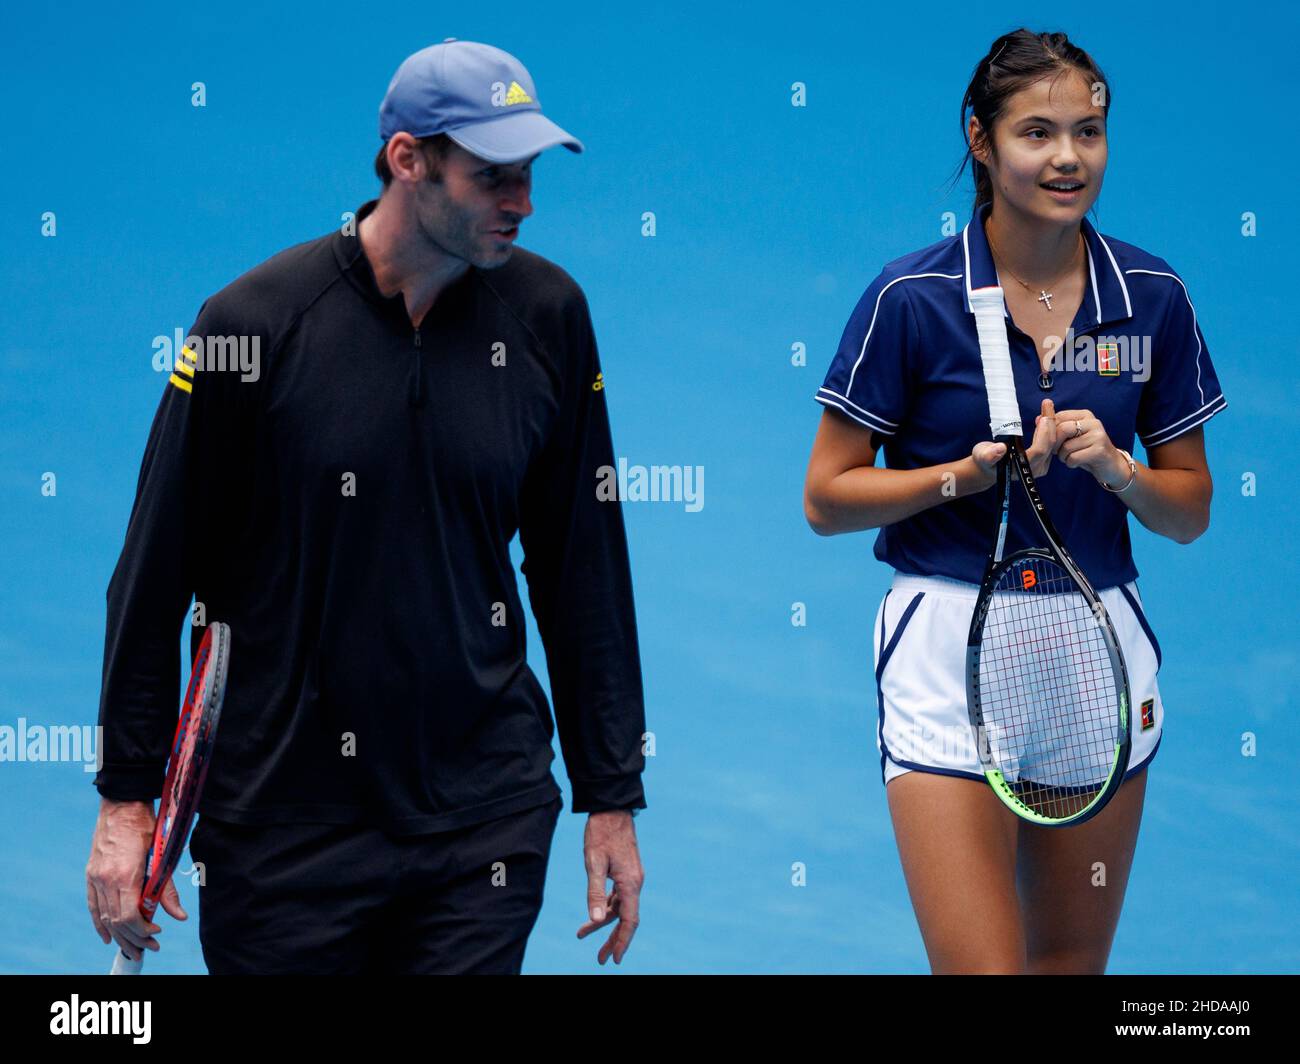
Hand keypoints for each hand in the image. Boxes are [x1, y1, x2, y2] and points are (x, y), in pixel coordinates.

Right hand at [86, 798, 185, 962]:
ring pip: (104, 917)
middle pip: (117, 921)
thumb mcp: (162, 855)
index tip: (157, 932)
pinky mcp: (91, 874)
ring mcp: (95, 877)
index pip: (129, 915)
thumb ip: (167, 888)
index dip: (143, 929)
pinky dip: (100, 924)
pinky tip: (108, 937)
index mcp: (125, 874)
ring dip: (119, 935)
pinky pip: (92, 906)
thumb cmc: (147, 825)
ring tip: (134, 948)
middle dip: (133, 938)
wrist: (122, 804)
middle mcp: (106, 879)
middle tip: (150, 948)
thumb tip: (179, 916)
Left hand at [576, 810, 642, 964]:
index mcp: (631, 883)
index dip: (622, 941)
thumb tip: (597, 921)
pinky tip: (594, 915)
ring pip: (620, 908)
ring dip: (606, 925)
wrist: (611, 809)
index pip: (630, 920)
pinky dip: (606, 908)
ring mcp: (631, 877)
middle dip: (614, 940)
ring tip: (584, 936)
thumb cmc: (601, 833)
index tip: (614, 959)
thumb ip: (596, 892)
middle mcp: (635, 882)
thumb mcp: (594, 863)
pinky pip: (618, 897)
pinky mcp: (626, 872)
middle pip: (626, 919)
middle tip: (601, 959)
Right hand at [970, 399, 1059, 486]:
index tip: (1043, 417)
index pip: (1039, 450)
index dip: (1044, 434)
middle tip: (1047, 404)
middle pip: (1049, 444)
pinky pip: (1051, 443)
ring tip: (1046, 408)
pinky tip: (1044, 419)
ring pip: (1052, 443)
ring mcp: (1040, 465)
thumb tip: (1001, 448)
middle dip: (1050, 422)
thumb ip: (989, 455)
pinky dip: (1049, 429)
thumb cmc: (985, 460)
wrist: (989, 466)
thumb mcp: (982, 456)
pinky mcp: (1042, 460)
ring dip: (1050, 424)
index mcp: (1021, 468)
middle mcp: (1033, 468)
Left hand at [1051, 408, 1129, 486]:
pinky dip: (1070, 463)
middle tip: (1060, 452)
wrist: (1110, 466)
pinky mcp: (1099, 450)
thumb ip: (1055, 428)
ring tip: (1071, 457)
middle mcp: (1093, 422)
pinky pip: (1073, 457)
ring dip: (1063, 457)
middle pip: (1062, 430)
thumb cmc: (1086, 450)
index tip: (1054, 441)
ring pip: (1066, 446)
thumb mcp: (1071, 437)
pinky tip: (1077, 463)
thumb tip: (1038, 419)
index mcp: (1084, 415)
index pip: (1059, 417)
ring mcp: (1098, 435)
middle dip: (1055, 445)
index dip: (1051, 431)